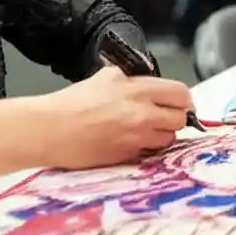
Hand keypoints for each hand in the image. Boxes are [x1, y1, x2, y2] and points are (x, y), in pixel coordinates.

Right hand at [37, 67, 193, 169]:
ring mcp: (137, 138)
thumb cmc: (73, 102)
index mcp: (138, 90)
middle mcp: (142, 114)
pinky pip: (150, 153)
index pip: (181, 94)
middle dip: (176, 117)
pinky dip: (147, 148)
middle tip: (164, 117)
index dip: (184, 99)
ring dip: (162, 135)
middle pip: (180, 119)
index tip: (180, 102)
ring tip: (145, 130)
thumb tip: (147, 83)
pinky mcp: (128, 157)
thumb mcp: (106, 77)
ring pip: (169, 139)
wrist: (51, 129)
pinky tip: (132, 141)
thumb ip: (132, 79)